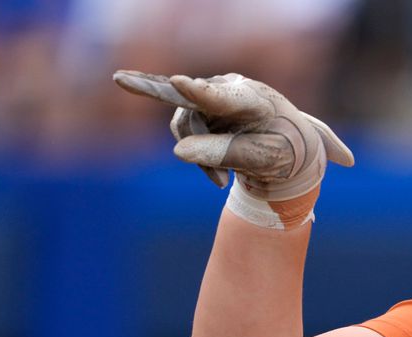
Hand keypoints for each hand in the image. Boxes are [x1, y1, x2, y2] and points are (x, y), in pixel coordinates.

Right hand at [112, 71, 354, 228]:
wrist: (292, 148)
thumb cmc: (284, 151)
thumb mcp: (264, 161)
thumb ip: (225, 154)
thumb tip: (178, 151)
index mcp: (252, 100)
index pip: (221, 99)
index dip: (198, 93)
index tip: (179, 82)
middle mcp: (228, 88)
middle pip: (190, 108)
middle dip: (173, 114)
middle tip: (119, 79)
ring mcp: (212, 94)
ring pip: (183, 123)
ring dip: (197, 155)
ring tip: (221, 180)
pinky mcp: (202, 107)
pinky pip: (184, 130)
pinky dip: (196, 154)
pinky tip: (218, 173)